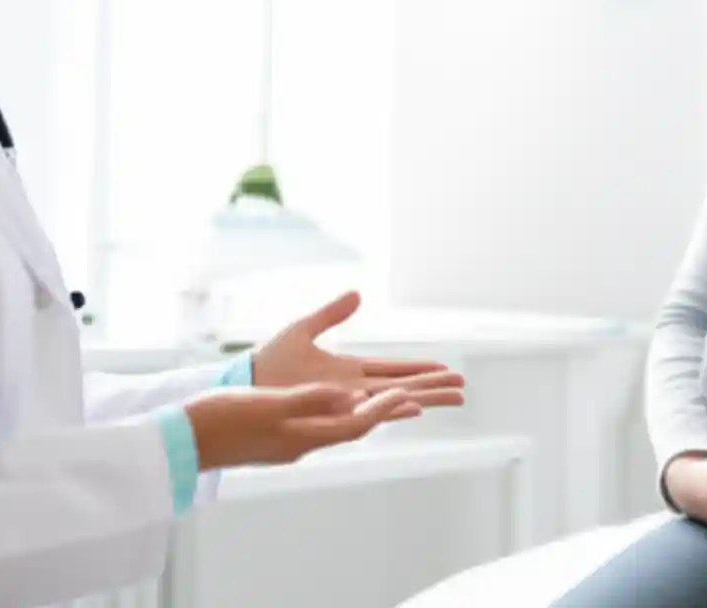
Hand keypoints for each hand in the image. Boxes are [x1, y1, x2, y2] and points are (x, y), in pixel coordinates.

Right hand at [188, 384, 416, 470]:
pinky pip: (319, 425)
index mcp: (303, 436)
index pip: (356, 424)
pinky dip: (338, 412)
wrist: (184, 440)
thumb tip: (347, 394)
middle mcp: (302, 443)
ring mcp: (289, 443)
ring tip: (389, 399)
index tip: (410, 394)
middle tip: (416, 397)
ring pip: (338, 427)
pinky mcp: (276, 438)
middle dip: (386, 411)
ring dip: (365, 412)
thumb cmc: (221, 419)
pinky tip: (338, 405)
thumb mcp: (267, 402)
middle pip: (354, 427)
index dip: (385, 410)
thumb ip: (307, 399)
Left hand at [253, 292, 464, 412]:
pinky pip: (370, 410)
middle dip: (432, 387)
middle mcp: (352, 389)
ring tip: (453, 398)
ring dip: (424, 397)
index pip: (392, 368)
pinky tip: (414, 408)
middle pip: (403, 387)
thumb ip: (331, 314)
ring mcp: (345, 401)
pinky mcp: (333, 410)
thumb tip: (357, 295)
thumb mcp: (302, 330)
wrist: (244, 385)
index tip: (443, 368)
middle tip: (462, 387)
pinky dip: (394, 408)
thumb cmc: (267, 364)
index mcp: (348, 370)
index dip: (418, 368)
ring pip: (394, 400)